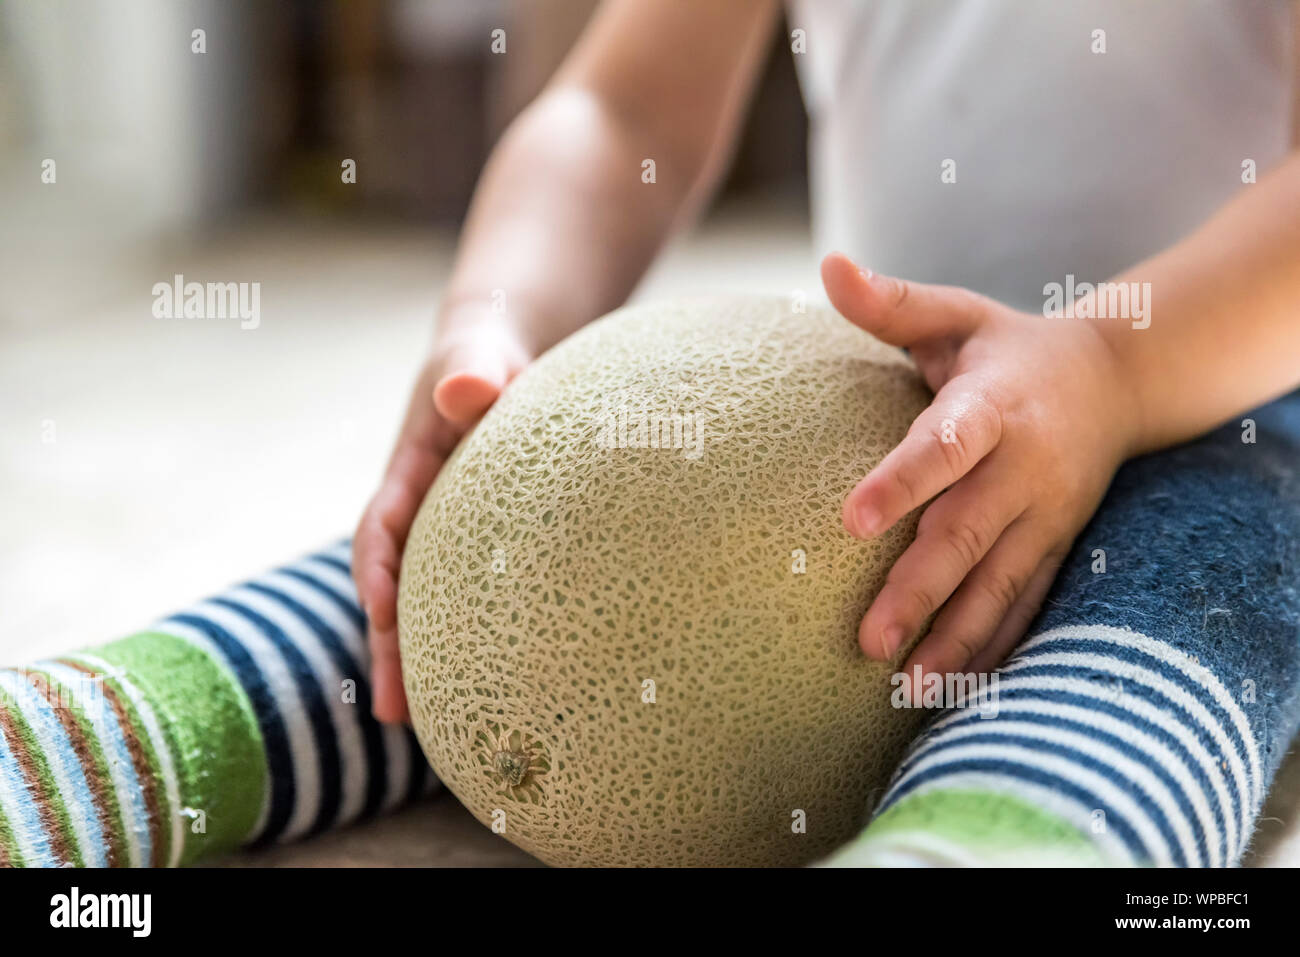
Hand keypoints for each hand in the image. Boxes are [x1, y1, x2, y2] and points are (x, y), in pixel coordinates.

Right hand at [353, 308, 530, 722]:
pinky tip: (491, 681)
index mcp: (407, 472)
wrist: (500, 355)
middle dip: (390, 647)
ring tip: (424, 727)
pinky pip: (467, 594)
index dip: (378, 573)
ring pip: (428, 601)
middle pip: (396, 586)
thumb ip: (471, 368)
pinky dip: (469, 635)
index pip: (382, 528)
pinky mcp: (477, 542)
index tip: (383, 616)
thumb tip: (468, 390)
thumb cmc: (485, 355)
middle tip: (393, 712)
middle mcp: (418, 510)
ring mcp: (446, 530)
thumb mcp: (478, 353)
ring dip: (421, 658)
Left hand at [821, 253, 1139, 680]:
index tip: (851, 522)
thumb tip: (826, 266)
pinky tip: (960, 684)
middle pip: (968, 534)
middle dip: (920, 589)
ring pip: (1002, 582)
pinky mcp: (1058, 542)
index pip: (945, 446)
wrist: (1115, 379)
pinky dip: (999, 643)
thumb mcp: (955, 315)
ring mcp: (1046, 512)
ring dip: (959, 635)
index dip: (902, 483)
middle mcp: (1022, 467)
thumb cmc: (1007, 346)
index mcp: (992, 407)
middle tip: (870, 642)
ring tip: (911, 685)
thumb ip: (892, 303)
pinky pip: (1030, 600)